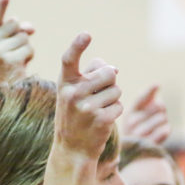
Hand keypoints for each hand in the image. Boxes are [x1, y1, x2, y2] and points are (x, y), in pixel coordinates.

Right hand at [0, 0, 34, 85]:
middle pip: (15, 24)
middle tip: (15, 51)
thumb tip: (30, 28)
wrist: (10, 89)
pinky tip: (21, 65)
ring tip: (18, 60)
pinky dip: (30, 56)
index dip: (1, 7)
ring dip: (27, 48)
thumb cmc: (12, 63)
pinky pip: (28, 48)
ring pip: (24, 37)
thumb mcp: (14, 43)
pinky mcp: (8, 60)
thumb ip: (20, 30)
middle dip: (21, 35)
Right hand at [54, 34, 122, 159]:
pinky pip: (119, 105)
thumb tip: (114, 69)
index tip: (86, 34)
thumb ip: (90, 75)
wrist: (72, 150)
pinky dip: (115, 112)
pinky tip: (102, 121)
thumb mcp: (74, 94)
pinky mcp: (101, 120)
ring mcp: (87, 108)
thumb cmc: (75, 117)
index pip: (69, 60)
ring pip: (117, 90)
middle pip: (108, 72)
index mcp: (65, 84)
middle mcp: (73, 94)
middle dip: (109, 82)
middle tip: (98, 96)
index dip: (78, 45)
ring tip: (98, 111)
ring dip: (112, 99)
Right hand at [121, 85, 170, 143]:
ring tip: (156, 127)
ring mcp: (139, 135)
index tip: (157, 85)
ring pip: (163, 118)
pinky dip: (166, 130)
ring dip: (164, 121)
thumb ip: (147, 97)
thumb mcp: (139, 111)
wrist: (134, 152)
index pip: (141, 97)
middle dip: (162, 110)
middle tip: (155, 117)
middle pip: (159, 106)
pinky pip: (165, 130)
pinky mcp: (148, 145)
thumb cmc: (139, 128)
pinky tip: (159, 134)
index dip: (150, 90)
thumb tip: (157, 84)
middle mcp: (131, 123)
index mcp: (128, 112)